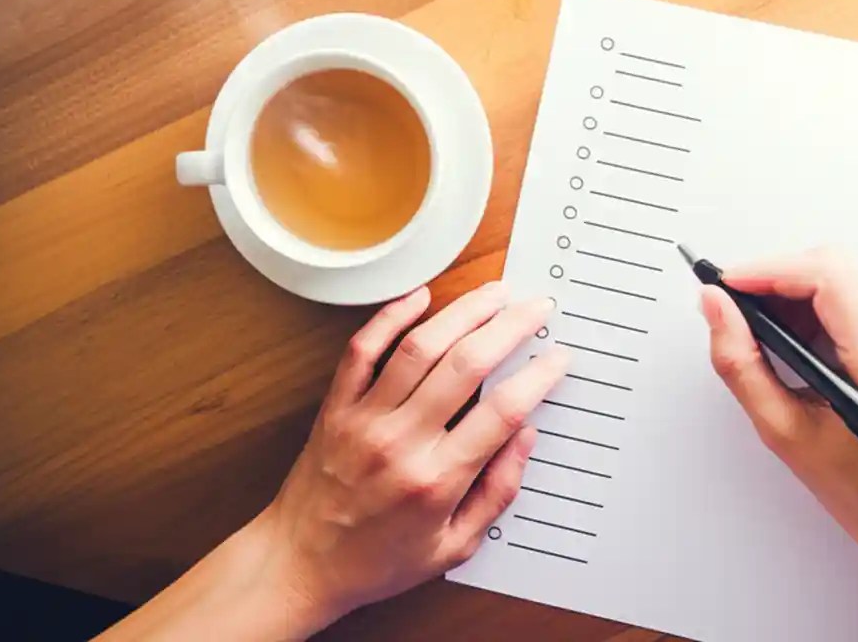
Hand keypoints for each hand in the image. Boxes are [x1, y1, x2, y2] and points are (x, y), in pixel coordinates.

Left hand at [257, 282, 567, 634]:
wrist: (299, 564)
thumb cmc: (378, 561)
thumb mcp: (454, 546)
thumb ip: (497, 492)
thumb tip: (526, 436)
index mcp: (437, 480)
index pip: (503, 411)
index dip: (538, 377)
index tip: (558, 357)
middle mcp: (402, 441)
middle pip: (467, 365)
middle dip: (510, 327)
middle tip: (535, 308)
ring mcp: (365, 418)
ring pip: (420, 347)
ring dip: (463, 311)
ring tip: (494, 294)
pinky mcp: (336, 406)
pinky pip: (363, 349)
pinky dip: (391, 316)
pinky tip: (420, 297)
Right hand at [700, 248, 857, 542]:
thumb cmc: (857, 485)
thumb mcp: (781, 429)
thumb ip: (740, 362)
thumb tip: (715, 306)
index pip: (829, 278)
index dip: (770, 270)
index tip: (727, 283)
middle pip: (835, 267)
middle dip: (776, 276)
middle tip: (733, 305)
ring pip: (843, 275)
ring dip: (793, 289)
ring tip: (759, 326)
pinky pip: (855, 294)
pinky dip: (813, 303)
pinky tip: (791, 335)